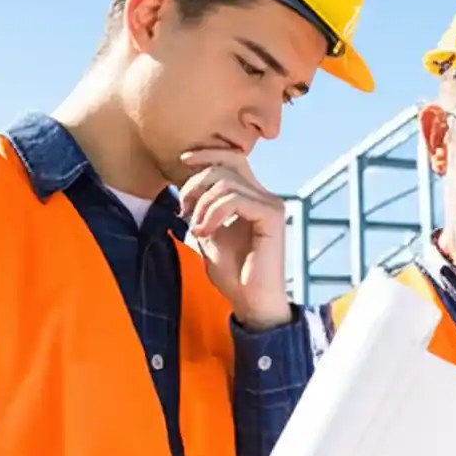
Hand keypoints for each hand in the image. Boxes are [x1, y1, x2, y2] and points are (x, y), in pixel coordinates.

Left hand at [179, 149, 290, 329]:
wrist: (251, 301)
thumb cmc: (233, 274)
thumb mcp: (208, 235)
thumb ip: (203, 211)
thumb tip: (187, 189)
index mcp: (252, 198)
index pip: (233, 160)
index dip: (208, 154)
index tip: (182, 160)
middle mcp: (265, 197)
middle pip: (226, 166)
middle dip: (196, 182)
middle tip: (183, 210)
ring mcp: (271, 205)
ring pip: (227, 182)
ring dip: (201, 204)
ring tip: (195, 228)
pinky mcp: (272, 216)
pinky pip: (235, 199)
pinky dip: (213, 213)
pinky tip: (204, 232)